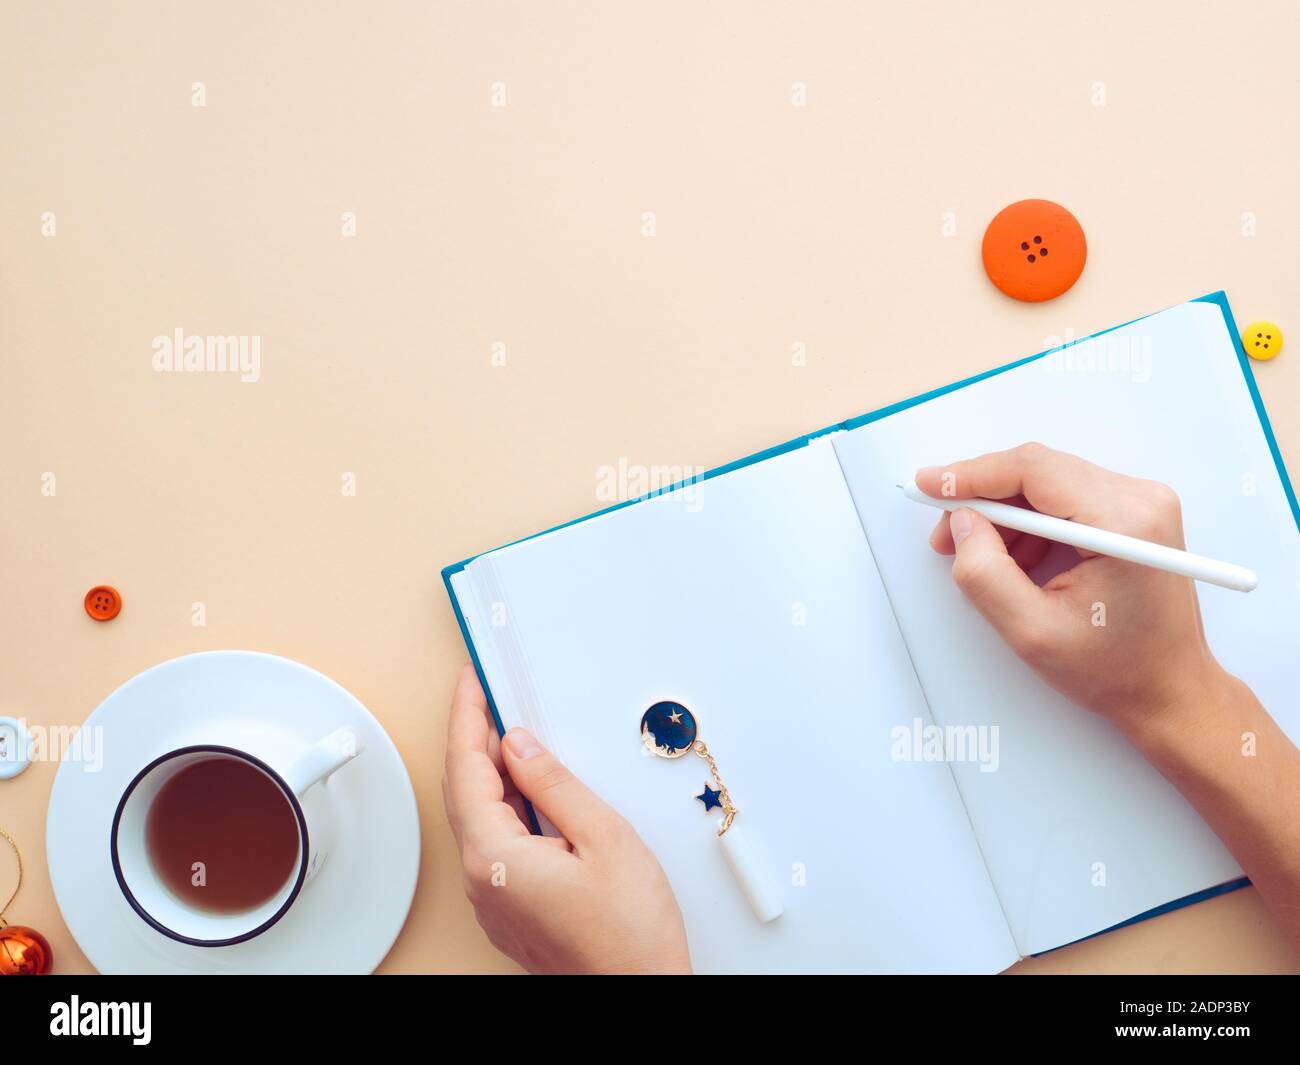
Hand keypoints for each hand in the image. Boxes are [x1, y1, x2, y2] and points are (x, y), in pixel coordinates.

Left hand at [442, 665, 690, 973]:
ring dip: (493, 775)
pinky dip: (506, 809)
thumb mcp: (603, 836)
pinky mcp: (511, 910)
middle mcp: (484, 881)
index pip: (467, 769)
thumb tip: (521, 746)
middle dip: (474, 740)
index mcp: (497, 858)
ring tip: (515, 736)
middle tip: (489, 699)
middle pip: (465, 793)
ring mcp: (494, 900)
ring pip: (480, 819)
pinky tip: (531, 793)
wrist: (639, 991)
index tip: (470, 683)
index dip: (466, 717)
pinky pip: (496, 845)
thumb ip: (555, 784)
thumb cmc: (629, 933)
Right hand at [917, 442, 1222, 734]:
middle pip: (1038, 470)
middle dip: (983, 498)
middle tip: (946, 534)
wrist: (1171, 689)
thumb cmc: (1117, 670)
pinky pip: (1066, 497)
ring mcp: (1142, 503)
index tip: (929, 485)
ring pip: (1048, 482)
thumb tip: (961, 523)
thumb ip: (985, 574)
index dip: (971, 474)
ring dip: (1005, 514)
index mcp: (1123, 524)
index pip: (1033, 470)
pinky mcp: (1135, 513)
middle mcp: (1141, 500)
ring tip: (981, 558)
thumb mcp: (1031, 632)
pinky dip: (1031, 523)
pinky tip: (1017, 560)